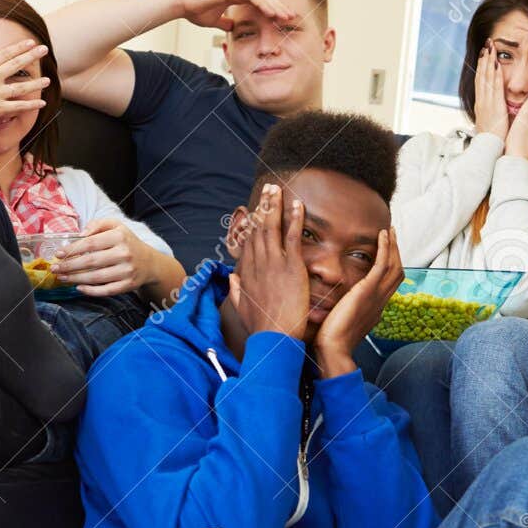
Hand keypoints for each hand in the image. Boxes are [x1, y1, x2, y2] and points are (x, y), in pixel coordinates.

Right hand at [0, 33, 49, 134]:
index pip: (3, 54)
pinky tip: (42, 103)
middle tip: (44, 49)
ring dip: (36, 83)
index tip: (30, 42)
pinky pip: (18, 106)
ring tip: (48, 79)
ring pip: (21, 86)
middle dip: (31, 56)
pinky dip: (31, 105)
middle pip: (15, 64)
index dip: (18, 47)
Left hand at [51, 219, 158, 296]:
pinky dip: (91, 291)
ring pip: (96, 277)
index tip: (58, 254)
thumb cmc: (127, 242)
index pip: (90, 243)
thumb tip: (80, 234)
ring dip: (76, 279)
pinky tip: (79, 288)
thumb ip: (97, 224)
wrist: (149, 262)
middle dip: (69, 266)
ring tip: (62, 278)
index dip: (72, 250)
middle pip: (91, 262)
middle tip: (55, 268)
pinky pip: (106, 290)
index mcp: (119, 236)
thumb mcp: (116, 226)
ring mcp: (126, 271)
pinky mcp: (128, 285)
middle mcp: (124, 253)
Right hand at [178, 0, 297, 31]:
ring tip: (287, 16)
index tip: (283, 22)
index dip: (272, 12)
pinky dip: (264, 4)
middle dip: (279, 9)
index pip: (259, 3)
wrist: (181, 2)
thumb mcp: (213, 20)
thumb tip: (232, 28)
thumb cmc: (194, 8)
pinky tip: (273, 13)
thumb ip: (225, 22)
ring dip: (276, 7)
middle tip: (293, 18)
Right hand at [228, 184, 310, 339]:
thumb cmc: (261, 329)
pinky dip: (294, 218)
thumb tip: (231, 278)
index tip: (256, 211)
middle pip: (258, 229)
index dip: (252, 224)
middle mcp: (258, 264)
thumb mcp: (242, 308)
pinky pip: (292, 236)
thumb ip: (236, 291)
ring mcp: (274, 263)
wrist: (273, 338)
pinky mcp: (291, 267)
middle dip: (263, 207)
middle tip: (267, 189)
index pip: (249, 242)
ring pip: (271, 227)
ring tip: (277, 188)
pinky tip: (296, 204)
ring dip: (274, 205)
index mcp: (247, 273)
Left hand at [314, 226, 403, 377]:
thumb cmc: (331, 341)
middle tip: (392, 235)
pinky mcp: (368, 290)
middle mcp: (381, 301)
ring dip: (393, 246)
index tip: (386, 252)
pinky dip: (385, 248)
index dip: (391, 265)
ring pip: (394, 265)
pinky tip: (383, 235)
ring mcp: (377, 295)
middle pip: (397, 271)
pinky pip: (383, 264)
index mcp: (375, 308)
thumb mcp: (342, 323)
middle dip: (396, 252)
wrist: (333, 349)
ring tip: (389, 231)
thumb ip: (345, 311)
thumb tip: (339, 306)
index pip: (389, 283)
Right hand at [472, 41, 507, 138]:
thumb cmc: (493, 138)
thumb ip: (493, 111)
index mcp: (482, 104)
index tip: (484, 54)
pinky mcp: (493, 106)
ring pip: (486, 78)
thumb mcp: (491, 121)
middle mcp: (482, 101)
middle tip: (486, 44)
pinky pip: (493, 87)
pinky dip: (494, 75)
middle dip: (484, 59)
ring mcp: (486, 102)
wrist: (488, 149)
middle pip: (481, 75)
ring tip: (490, 48)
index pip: (481, 81)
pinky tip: (496, 64)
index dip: (482, 66)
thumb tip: (496, 106)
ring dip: (488, 62)